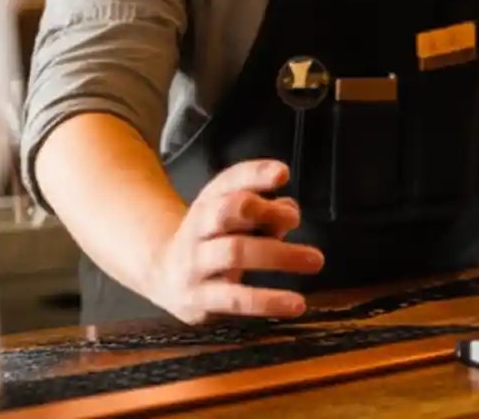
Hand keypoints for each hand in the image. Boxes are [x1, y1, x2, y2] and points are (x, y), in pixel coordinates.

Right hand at [147, 160, 323, 323]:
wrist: (163, 275)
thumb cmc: (213, 241)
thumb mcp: (234, 220)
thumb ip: (265, 213)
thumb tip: (289, 212)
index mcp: (208, 203)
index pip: (229, 181)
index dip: (255, 174)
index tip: (282, 174)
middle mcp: (197, 229)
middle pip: (226, 211)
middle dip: (263, 211)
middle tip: (295, 218)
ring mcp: (195, 264)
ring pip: (234, 253)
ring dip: (278, 255)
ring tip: (315, 259)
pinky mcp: (199, 299)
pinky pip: (235, 299)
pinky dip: (268, 301)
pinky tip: (295, 304)